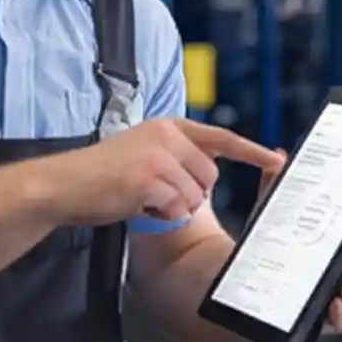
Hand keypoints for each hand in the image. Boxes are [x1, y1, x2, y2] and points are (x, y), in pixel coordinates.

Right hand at [51, 118, 283, 226]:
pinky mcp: (149, 179)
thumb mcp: (144, 149)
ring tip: (144, 198)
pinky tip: (138, 206)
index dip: (250, 151)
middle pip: (210, 176)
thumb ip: (175, 153)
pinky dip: (160, 215)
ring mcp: (158, 156)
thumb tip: (209, 169)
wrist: (65, 184)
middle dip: (192, 194)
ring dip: (174, 207)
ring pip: (195, 195)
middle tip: (159, 194)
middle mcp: (166, 136)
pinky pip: (176, 208)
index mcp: (168, 126)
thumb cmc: (104, 174)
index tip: (276, 161)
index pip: (220, 137)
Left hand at [255, 155, 341, 334]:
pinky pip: (339, 322)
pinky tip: (334, 308)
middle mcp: (338, 275)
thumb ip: (275, 188)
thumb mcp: (270, 217)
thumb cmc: (265, 251)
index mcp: (334, 250)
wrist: (239, 290)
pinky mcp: (317, 320)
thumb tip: (278, 156)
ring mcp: (330, 299)